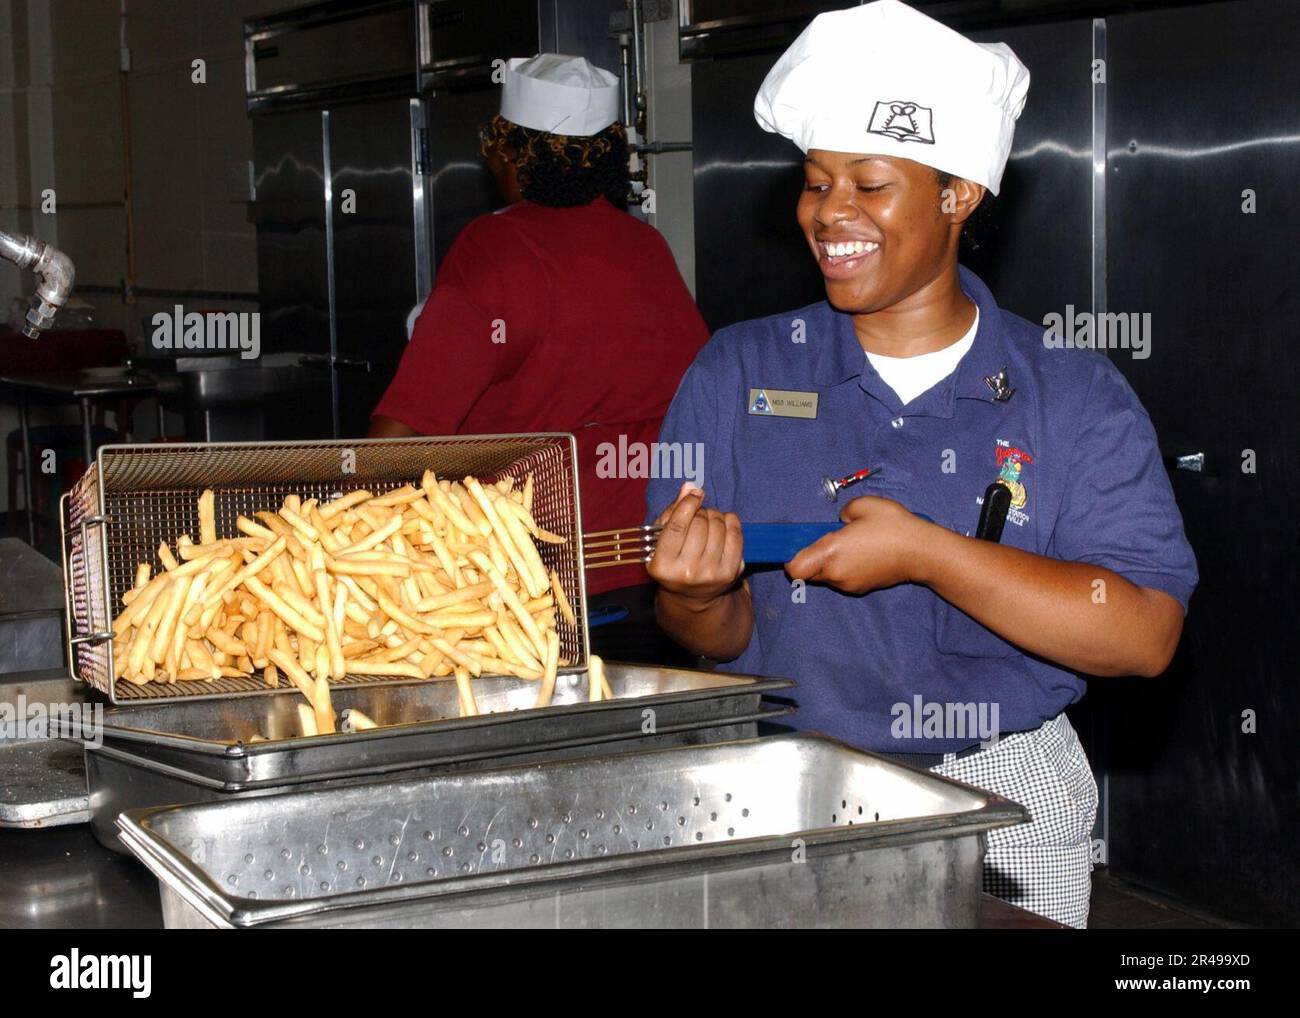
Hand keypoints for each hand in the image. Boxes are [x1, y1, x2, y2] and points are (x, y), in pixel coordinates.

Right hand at [647, 482, 744, 601]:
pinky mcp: (731, 573)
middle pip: (700, 524)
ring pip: (718, 526)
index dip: (688, 504)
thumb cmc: (673, 560)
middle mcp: (686, 573)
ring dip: (715, 516)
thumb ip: (673, 510)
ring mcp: (711, 574)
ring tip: (709, 521)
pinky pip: (736, 535)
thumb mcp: (662, 538)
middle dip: (701, 512)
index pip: (678, 526)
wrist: (693, 596)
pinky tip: (724, 524)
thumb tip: (691, 487)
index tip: (695, 495)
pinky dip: (731, 522)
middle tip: (698, 515)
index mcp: (662, 565)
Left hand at [785, 496, 930, 593]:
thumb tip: (839, 523)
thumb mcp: (863, 505)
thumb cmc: (893, 526)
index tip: (799, 545)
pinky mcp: (861, 589)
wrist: (922, 551)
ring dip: (830, 563)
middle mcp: (836, 574)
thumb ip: (842, 513)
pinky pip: (842, 579)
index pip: (794, 569)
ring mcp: (849, 584)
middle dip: (812, 558)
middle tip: (829, 540)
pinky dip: (844, 568)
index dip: (791, 558)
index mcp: (831, 553)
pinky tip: (862, 554)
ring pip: (826, 576)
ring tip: (851, 545)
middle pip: (809, 573)